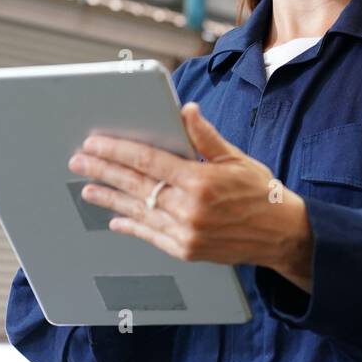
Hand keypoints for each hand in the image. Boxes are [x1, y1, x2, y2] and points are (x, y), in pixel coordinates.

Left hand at [67, 102, 313, 290]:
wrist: (281, 234)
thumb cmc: (261, 193)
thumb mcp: (236, 159)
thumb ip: (206, 137)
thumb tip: (187, 110)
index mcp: (201, 180)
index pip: (148, 160)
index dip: (117, 150)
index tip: (95, 143)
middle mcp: (190, 208)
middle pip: (136, 184)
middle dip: (104, 170)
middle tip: (79, 161)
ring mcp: (186, 232)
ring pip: (138, 211)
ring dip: (110, 199)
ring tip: (89, 188)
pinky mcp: (187, 250)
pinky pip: (151, 236)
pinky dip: (131, 226)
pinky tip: (116, 220)